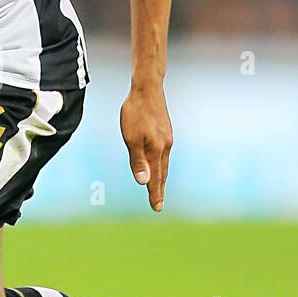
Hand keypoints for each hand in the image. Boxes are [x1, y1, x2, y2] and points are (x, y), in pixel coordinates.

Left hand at [120, 80, 171, 211]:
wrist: (148, 88)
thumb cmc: (135, 112)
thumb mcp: (131, 137)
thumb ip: (137, 161)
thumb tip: (143, 182)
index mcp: (155, 150)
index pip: (155, 178)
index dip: (155, 194)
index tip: (157, 208)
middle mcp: (164, 146)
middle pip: (162, 173)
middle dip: (159, 189)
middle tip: (158, 204)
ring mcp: (166, 138)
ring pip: (164, 163)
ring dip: (161, 177)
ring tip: (158, 187)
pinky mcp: (165, 131)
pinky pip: (164, 153)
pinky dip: (161, 164)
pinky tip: (158, 163)